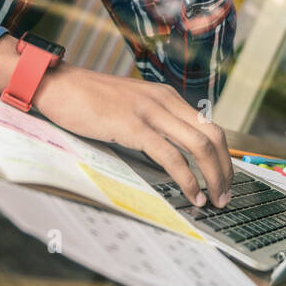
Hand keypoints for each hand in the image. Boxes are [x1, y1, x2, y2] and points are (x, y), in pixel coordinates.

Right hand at [32, 63, 233, 206]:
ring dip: (212, 177)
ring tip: (214, 200)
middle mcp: (165, 101)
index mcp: (167, 96)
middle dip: (225, 170)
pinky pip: (171, 157)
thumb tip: (171, 149)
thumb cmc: (89, 99)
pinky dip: (187, 179)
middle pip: (213, 136)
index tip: (224, 179)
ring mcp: (151, 112)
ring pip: (199, 146)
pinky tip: (191, 194)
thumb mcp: (131, 105)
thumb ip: (153, 119)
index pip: (210, 126)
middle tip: (225, 195)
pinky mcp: (134, 127)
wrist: (59, 85)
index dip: (223, 156)